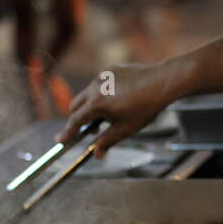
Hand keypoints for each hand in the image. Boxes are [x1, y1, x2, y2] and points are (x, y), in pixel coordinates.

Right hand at [56, 62, 183, 156]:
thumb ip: (107, 141)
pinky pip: (99, 83)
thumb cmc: (145, 107)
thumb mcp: (126, 129)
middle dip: (77, 119)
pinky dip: (101, 93)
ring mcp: (102, 76)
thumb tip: (97, 154)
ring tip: (106, 117)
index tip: (60, 140)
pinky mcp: (111, 69)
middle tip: (87, 131)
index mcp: (96, 103)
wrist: (161, 83)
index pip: (76, 121)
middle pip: (76, 105)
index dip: (68, 132)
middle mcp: (95, 87)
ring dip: (90, 106)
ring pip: (87, 94)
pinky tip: (117, 100)